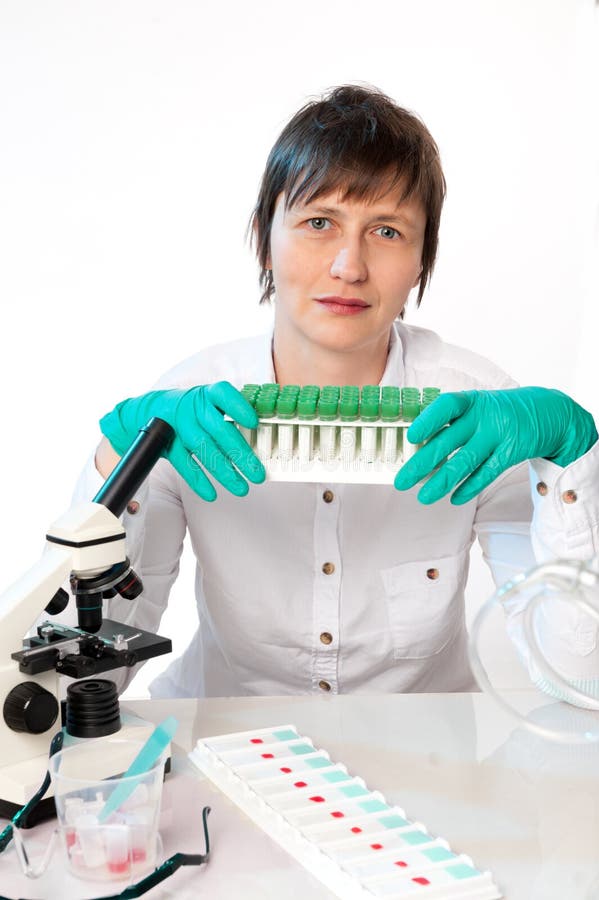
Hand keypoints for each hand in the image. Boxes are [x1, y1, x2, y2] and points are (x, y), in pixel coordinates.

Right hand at [100, 382, 264, 499]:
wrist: (153, 410)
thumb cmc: (195, 409)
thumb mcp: (211, 404)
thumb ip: (233, 416)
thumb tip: (261, 439)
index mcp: (208, 394)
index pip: (224, 394)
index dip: (238, 407)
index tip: (254, 423)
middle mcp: (193, 407)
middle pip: (218, 430)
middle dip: (240, 454)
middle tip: (258, 475)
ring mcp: (179, 425)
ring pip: (202, 449)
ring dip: (223, 471)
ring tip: (241, 488)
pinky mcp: (167, 443)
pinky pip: (183, 463)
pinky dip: (197, 480)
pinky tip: (211, 494)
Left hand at [394, 387, 597, 504]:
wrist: (545, 412)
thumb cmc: (497, 412)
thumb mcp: (476, 407)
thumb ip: (451, 423)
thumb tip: (416, 446)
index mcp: (471, 401)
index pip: (446, 406)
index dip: (428, 421)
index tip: (411, 437)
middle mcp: (484, 417)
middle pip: (449, 441)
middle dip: (423, 463)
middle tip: (402, 481)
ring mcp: (499, 435)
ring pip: (466, 461)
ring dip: (442, 481)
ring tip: (423, 497)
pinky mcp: (511, 453)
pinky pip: (487, 473)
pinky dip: (470, 487)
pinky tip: (454, 498)